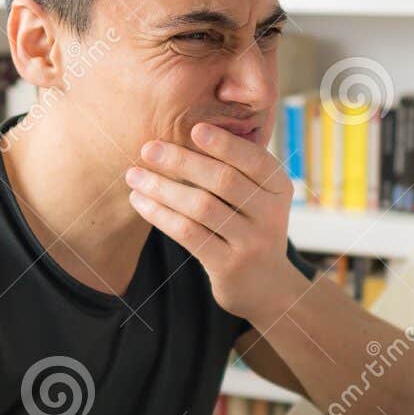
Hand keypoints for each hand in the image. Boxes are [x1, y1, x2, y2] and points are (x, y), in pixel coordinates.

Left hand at [125, 121, 303, 322]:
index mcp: (279, 189)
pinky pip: (189, 234)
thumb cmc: (249, 227)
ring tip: (134, 175)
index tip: (193, 129)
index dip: (225, 144)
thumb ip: (236, 168)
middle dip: (182, 161)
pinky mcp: (228, 266)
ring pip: (201, 207)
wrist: (266, 286)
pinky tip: (140, 202)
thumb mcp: (257, 198)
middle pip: (223, 180)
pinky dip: (161, 214)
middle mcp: (271, 214)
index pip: (254, 160)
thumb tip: (188, 127)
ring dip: (163, 188)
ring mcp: (251, 243)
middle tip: (148, 148)